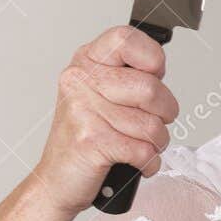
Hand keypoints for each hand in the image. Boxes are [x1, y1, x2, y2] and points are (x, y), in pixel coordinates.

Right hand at [33, 25, 179, 215]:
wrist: (56, 181)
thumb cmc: (86, 138)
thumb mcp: (102, 95)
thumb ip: (129, 77)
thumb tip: (159, 70)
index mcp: (85, 62)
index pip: (126, 39)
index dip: (152, 58)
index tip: (154, 75)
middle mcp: (80, 81)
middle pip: (150, 88)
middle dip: (165, 112)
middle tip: (153, 122)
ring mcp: (83, 110)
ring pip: (152, 124)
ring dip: (156, 143)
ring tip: (138, 144)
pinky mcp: (91, 141)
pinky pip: (144, 151)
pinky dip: (148, 163)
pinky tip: (135, 162)